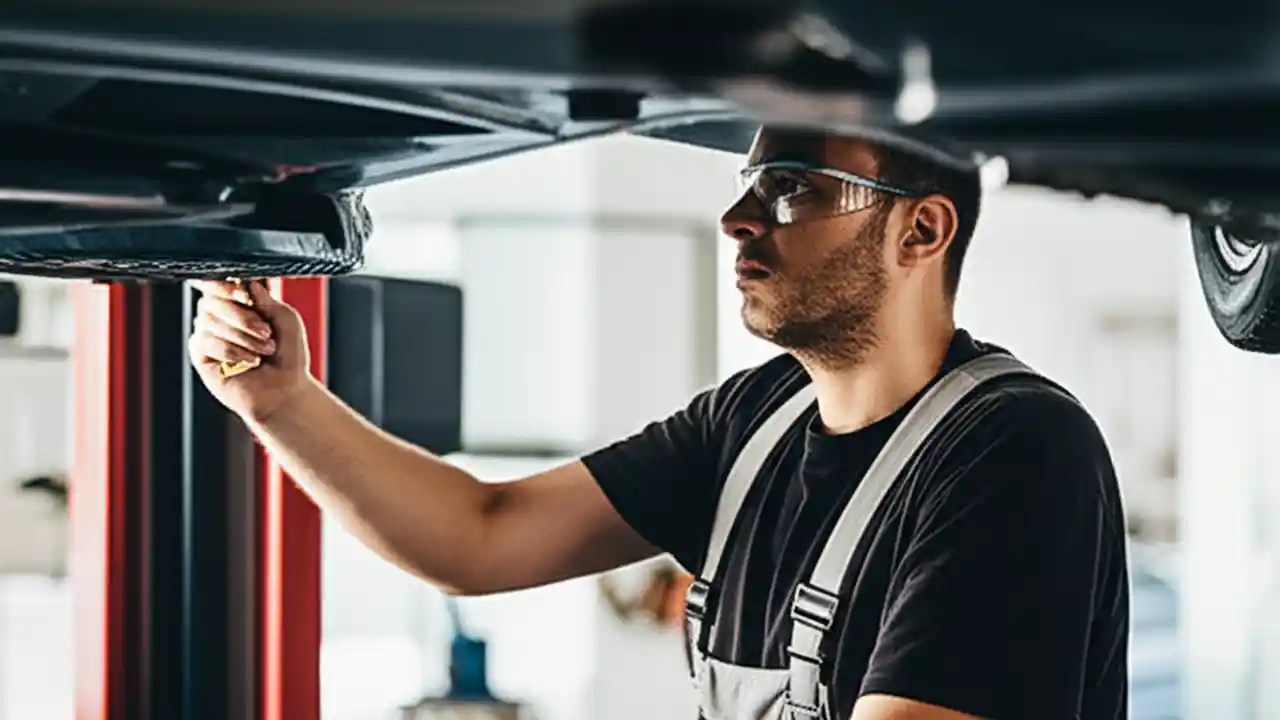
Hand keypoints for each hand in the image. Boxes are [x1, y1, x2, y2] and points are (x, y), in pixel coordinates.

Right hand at [187, 279, 312, 422]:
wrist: (285, 391)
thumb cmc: (288, 356)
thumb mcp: (287, 322)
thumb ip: (269, 301)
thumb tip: (249, 283)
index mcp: (238, 302)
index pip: (218, 282)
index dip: (227, 286)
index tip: (245, 295)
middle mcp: (219, 315)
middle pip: (212, 300)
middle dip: (243, 317)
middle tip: (267, 333)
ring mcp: (207, 334)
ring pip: (211, 321)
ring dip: (244, 337)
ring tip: (265, 351)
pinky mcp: (201, 356)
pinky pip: (208, 343)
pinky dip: (233, 351)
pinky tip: (251, 362)